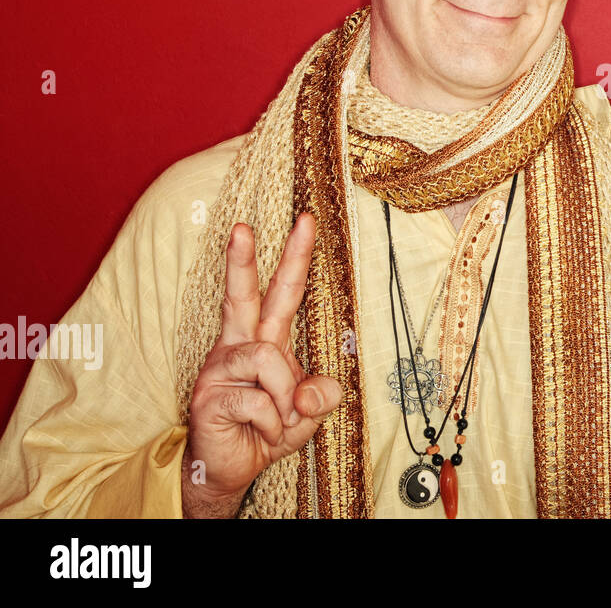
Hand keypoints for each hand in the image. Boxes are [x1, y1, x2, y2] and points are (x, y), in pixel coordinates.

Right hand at [181, 212, 341, 517]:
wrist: (230, 471)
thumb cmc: (266, 434)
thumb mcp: (307, 415)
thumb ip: (318, 397)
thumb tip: (308, 391)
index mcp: (266, 343)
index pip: (282, 293)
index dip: (294, 258)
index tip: (305, 221)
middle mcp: (239, 347)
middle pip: (243, 296)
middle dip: (243, 260)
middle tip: (241, 225)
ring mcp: (220, 369)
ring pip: (268, 359)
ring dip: (285, 398)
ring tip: (278, 419)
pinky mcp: (209, 395)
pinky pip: (260, 401)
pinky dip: (272, 423)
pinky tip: (260, 432)